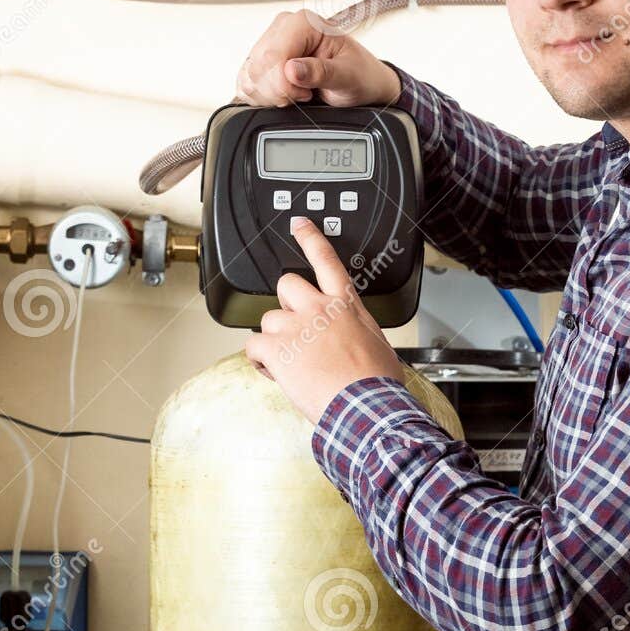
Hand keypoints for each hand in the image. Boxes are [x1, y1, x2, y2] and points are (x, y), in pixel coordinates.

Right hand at [235, 9, 401, 108]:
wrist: (363, 82)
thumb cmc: (360, 74)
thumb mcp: (347, 76)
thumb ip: (320, 73)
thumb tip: (292, 70)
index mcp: (304, 23)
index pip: (272, 57)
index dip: (283, 85)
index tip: (304, 95)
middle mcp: (284, 28)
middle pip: (258, 68)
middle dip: (278, 92)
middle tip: (304, 95)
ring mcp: (272, 43)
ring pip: (250, 76)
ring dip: (270, 95)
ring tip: (297, 93)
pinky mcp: (264, 60)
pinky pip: (247, 81)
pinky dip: (262, 96)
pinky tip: (284, 96)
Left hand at [244, 217, 405, 425]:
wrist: (366, 406)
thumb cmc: (376, 382)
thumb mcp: (376, 343)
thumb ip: (356, 329)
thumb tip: (351, 337)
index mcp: (345, 305)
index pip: (326, 260)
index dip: (310, 238)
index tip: (299, 224)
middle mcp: (318, 309)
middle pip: (287, 284)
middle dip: (286, 304)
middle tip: (295, 328)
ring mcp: (295, 327)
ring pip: (269, 319)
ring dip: (276, 340)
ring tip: (293, 364)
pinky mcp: (277, 349)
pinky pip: (253, 345)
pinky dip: (259, 359)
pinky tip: (274, 371)